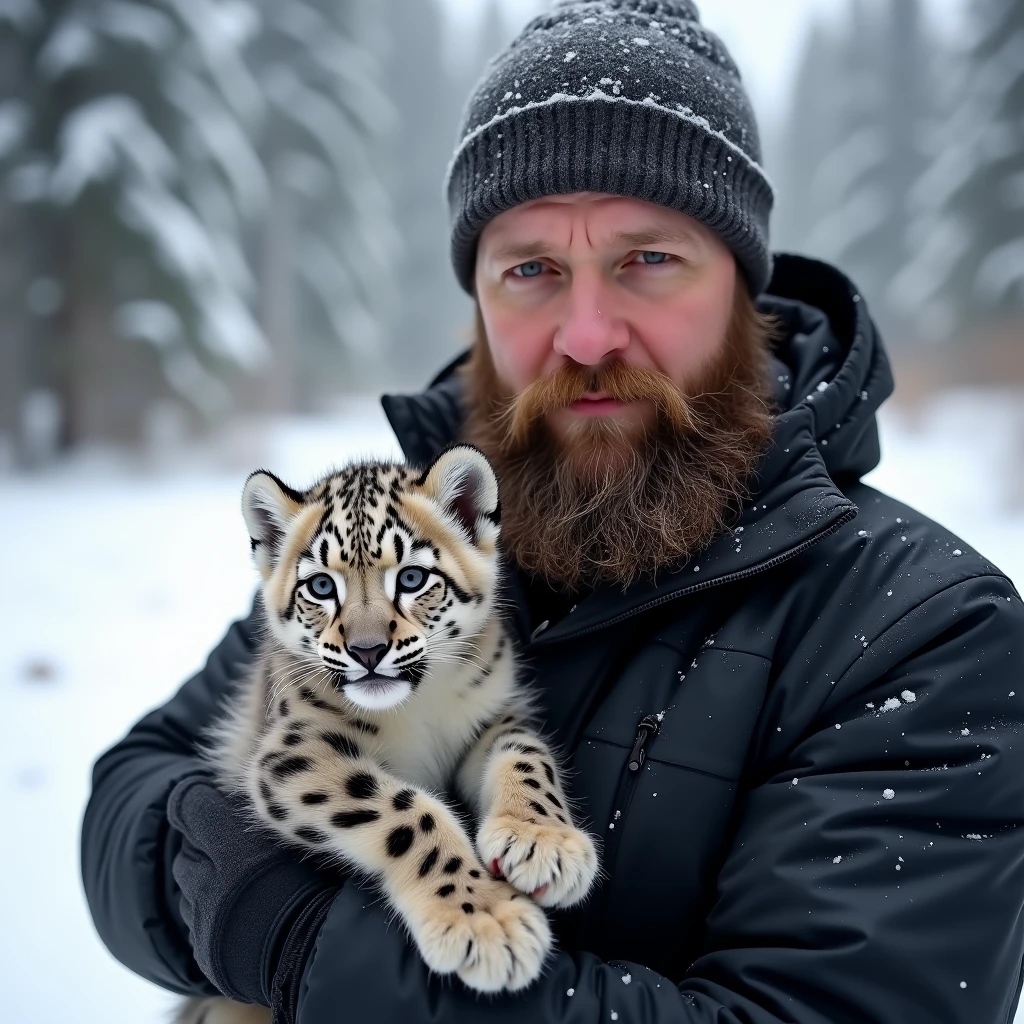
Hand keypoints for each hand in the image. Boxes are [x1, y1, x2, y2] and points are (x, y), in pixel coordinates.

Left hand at [167, 772, 336, 1005]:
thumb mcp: (306, 836)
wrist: (323, 957)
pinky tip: (240, 918)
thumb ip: (272, 818)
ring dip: (204, 882)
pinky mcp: (204, 951)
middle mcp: (209, 881)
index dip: (197, 799)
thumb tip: (262, 797)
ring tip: (240, 887)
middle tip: (237, 848)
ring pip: (188, 889)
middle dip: (205, 846)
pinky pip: (196, 924)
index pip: (189, 806)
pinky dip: (210, 916)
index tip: (209, 797)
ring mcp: (203, 919)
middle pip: (187, 851)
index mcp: (233, 846)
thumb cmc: (326, 887)